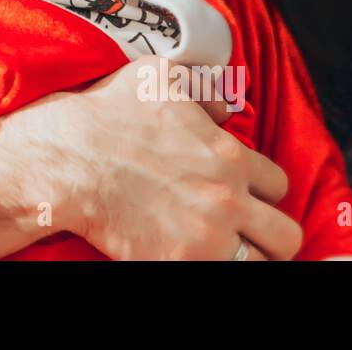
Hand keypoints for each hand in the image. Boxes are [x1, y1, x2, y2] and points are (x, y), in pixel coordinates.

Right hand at [63, 56, 302, 259]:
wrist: (66, 159)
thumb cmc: (106, 114)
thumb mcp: (159, 78)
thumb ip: (204, 90)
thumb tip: (225, 108)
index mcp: (229, 156)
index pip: (278, 184)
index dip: (260, 188)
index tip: (242, 191)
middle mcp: (228, 200)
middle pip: (285, 235)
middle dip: (270, 233)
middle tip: (249, 232)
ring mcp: (205, 238)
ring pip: (262, 264)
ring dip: (247, 256)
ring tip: (227, 250)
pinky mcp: (178, 263)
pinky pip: (222, 273)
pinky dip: (213, 265)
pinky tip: (197, 256)